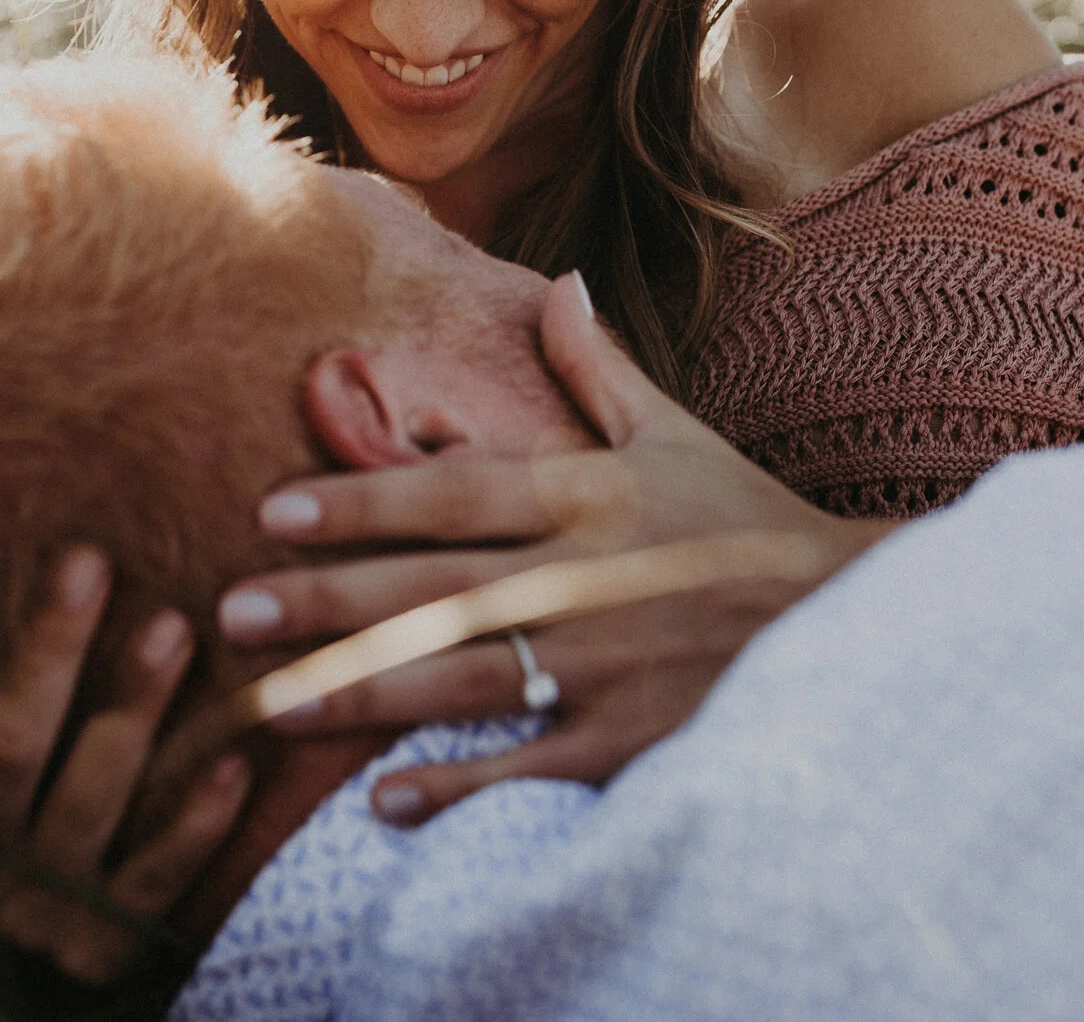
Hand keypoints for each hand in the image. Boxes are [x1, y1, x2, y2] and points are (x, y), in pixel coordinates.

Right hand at [0, 529, 250, 984]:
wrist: (36, 966)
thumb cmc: (12, 811)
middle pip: (8, 742)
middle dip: (51, 649)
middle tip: (89, 559)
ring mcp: (37, 898)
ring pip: (84, 799)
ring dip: (131, 710)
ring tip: (175, 626)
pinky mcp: (104, 941)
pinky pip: (154, 877)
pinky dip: (194, 821)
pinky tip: (235, 759)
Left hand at [218, 273, 891, 824]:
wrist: (854, 620)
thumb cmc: (747, 526)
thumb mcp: (678, 437)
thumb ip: (599, 370)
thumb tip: (556, 281)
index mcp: (590, 496)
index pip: (455, 495)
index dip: (361, 501)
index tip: (271, 508)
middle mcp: (587, 577)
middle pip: (435, 588)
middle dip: (326, 601)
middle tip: (229, 612)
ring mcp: (607, 663)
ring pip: (464, 678)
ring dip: (363, 691)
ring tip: (272, 704)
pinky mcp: (633, 739)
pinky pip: (529, 766)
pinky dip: (460, 785)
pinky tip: (383, 802)